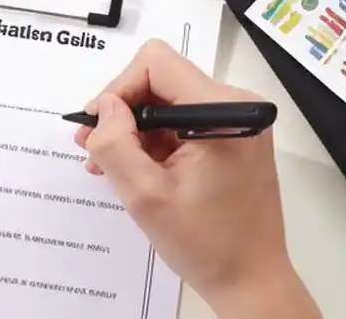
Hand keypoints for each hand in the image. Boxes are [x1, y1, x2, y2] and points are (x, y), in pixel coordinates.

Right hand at [75, 40, 319, 318]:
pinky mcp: (232, 137)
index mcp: (222, 112)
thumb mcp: (146, 196)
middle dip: (123, 112)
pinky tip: (136, 167)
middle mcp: (235, 106)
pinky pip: (182, 121)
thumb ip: (116, 145)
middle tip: (94, 147)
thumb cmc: (207, 244)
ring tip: (109, 164)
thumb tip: (103, 107)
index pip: (156, 65)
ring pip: (168, 101)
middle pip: (161, 80)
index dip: (118, 89)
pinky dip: (155, 140)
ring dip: (136, 129)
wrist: (251, 280)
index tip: (99, 126)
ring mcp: (236, 121)